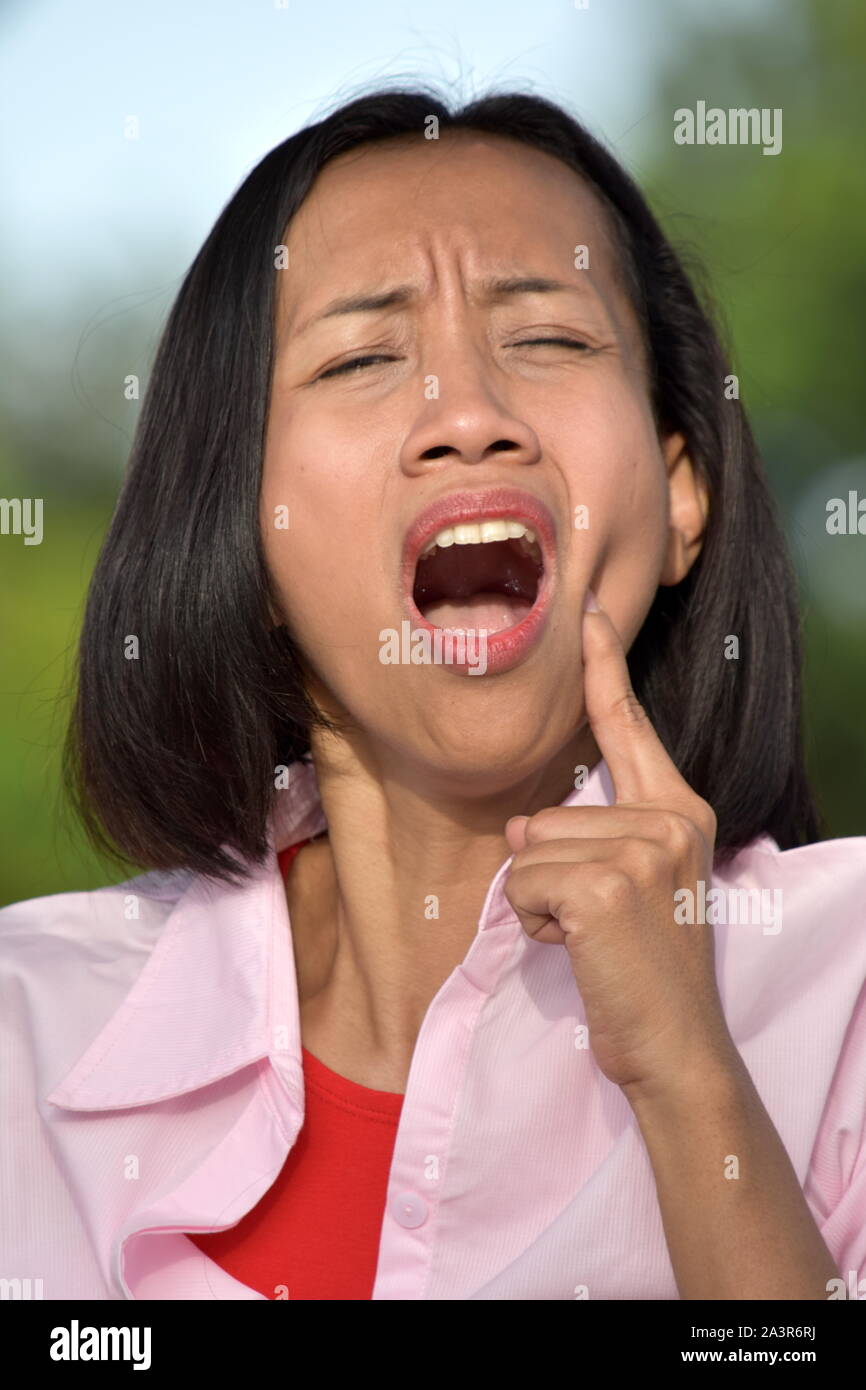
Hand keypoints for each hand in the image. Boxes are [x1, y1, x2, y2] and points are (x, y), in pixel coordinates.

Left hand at [503, 595, 736, 1097]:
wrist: (675, 1044)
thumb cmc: (645, 967)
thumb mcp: (636, 884)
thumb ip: (591, 835)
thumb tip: (521, 826)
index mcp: (679, 810)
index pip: (631, 726)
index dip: (603, 667)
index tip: (588, 613)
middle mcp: (668, 819)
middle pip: (546, 813)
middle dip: (549, 874)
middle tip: (599, 923)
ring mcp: (641, 850)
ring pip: (528, 849)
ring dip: (541, 901)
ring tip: (592, 936)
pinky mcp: (605, 886)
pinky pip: (523, 884)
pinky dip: (535, 923)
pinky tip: (579, 947)